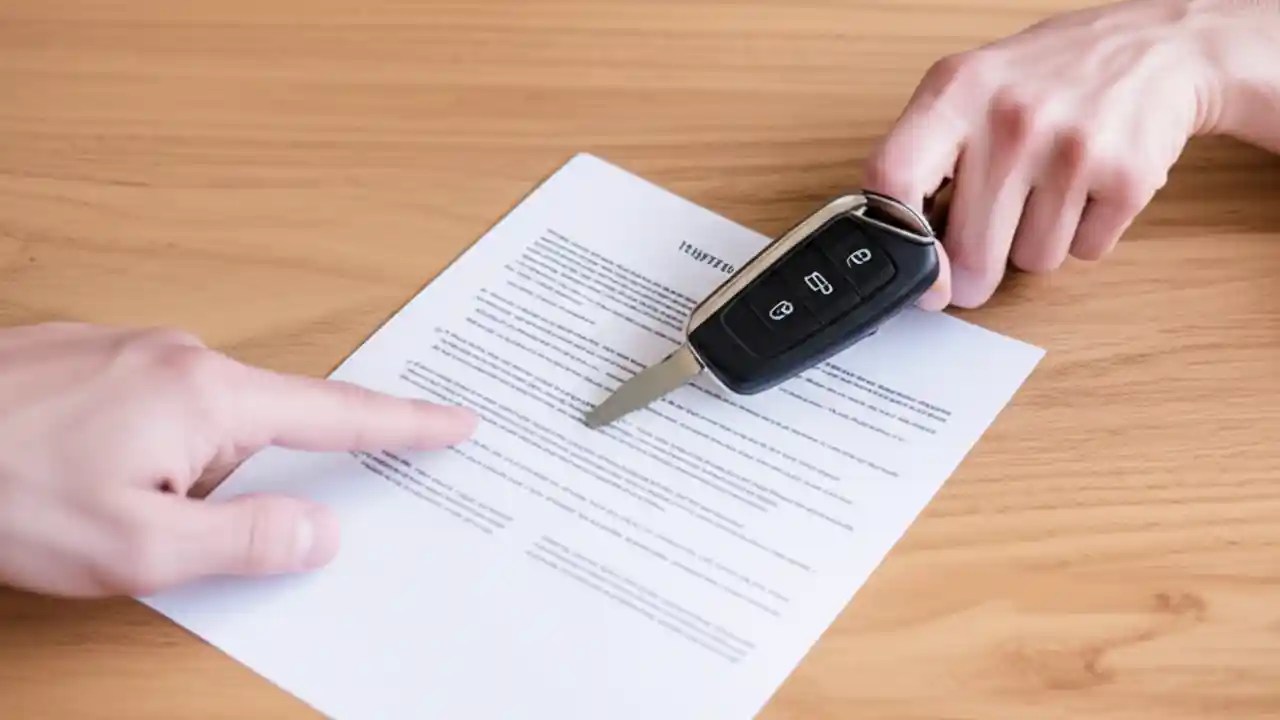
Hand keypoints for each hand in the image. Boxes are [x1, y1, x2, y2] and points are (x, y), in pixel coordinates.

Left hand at [0, 322, 477, 597]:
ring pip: (195, 428)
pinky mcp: (93, 357)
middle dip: (229, 490)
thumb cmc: (3, 490)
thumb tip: (324, 530)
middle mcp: (180, 357)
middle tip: (165, 528)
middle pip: (257, 432)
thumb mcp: (138, 547)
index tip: (457, 421)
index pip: (337, 416)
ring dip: (171, 479)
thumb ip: (248, 539)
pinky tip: (79, 478)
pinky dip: (137, 453)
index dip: (405, 426)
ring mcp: (133, 350)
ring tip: (98, 508)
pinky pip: (152, 410)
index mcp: (208, 397)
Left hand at [864, 0, 1238, 308]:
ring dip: (1036, 243)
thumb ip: (923, 157)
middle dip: (975, 271)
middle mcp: (1010, 118)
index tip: (920, 280)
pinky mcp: (1128, 176)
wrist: (1156, 47)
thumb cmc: (1047, 77)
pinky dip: (1084, 235)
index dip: (902, 246)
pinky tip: (1088, 187)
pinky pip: (1085, 252)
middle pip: (970, 249)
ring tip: (1049, 189)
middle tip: (985, 252)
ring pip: (1031, 261)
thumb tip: (899, 248)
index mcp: (956, 92)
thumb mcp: (968, 88)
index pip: (894, 178)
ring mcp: (1072, 147)